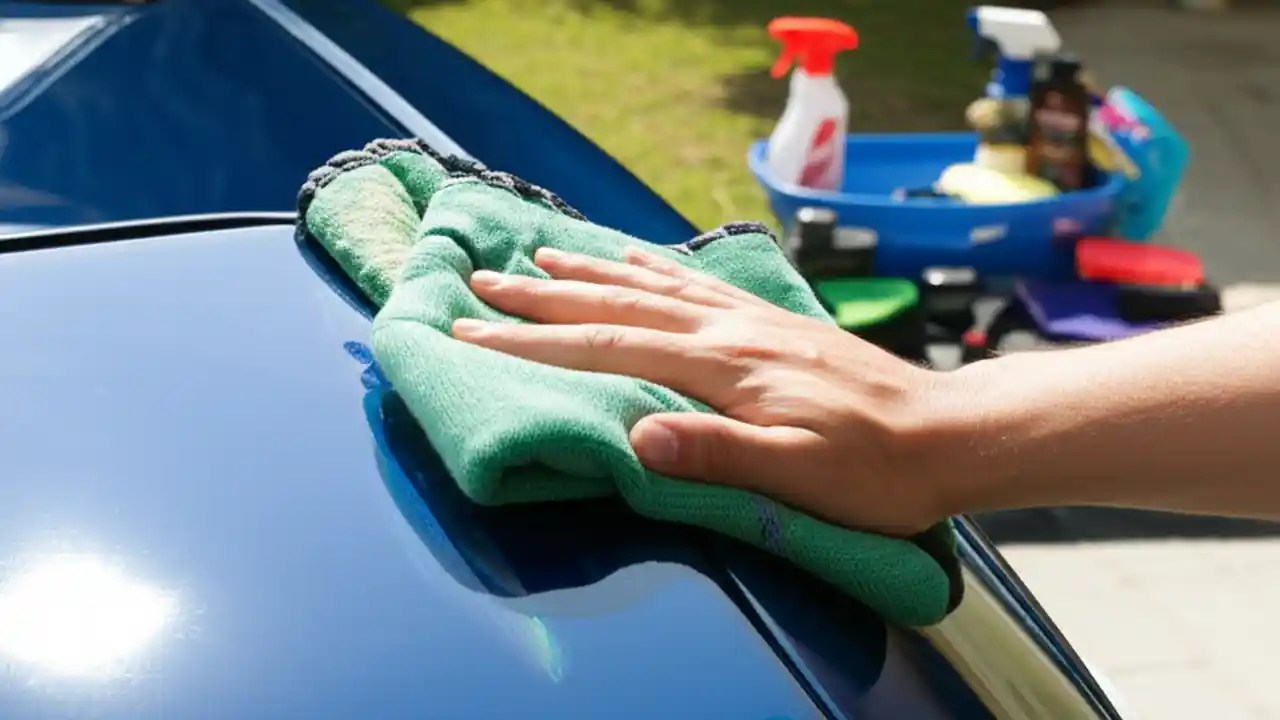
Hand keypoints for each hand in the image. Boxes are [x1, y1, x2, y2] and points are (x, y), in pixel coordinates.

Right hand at [450, 247, 969, 535]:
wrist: (946, 433)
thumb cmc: (873, 471)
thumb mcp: (797, 475)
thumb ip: (716, 453)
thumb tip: (636, 437)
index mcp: (724, 366)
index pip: (609, 347)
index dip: (535, 341)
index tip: (473, 330)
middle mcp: (729, 330)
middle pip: (617, 303)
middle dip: (542, 295)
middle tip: (479, 281)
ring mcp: (750, 320)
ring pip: (651, 283)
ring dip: (588, 270)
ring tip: (536, 254)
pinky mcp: (771, 322)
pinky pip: (696, 282)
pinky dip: (653, 265)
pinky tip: (633, 256)